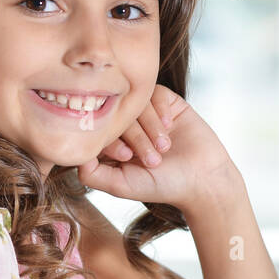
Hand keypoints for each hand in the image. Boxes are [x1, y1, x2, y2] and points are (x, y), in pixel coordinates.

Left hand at [77, 85, 236, 207]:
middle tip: (152, 158)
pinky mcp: (168, 103)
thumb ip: (92, 174)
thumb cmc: (163, 186)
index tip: (127, 157)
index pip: (98, 127)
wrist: (204, 179)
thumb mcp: (122, 185)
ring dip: (150, 126)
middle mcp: (129, 125)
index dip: (110, 138)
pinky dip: (160, 110)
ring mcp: (148, 113)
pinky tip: (170, 126)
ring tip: (165, 148)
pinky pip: (155, 92)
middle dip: (135, 136)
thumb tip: (74, 153)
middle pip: (117, 113)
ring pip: (137, 103)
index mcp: (114, 143)